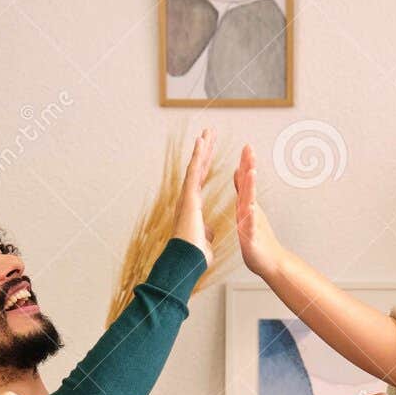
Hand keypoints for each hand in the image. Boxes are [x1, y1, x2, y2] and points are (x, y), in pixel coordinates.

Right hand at [171, 128, 215, 266]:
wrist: (188, 261)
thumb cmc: (195, 255)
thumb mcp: (205, 239)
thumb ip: (206, 231)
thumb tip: (208, 231)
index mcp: (193, 205)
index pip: (200, 179)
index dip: (204, 163)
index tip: (208, 149)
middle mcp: (188, 198)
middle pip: (197, 169)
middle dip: (203, 150)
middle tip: (207, 133)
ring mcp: (187, 196)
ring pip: (195, 167)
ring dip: (201, 149)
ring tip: (206, 132)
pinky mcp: (188, 197)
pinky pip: (193, 172)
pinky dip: (197, 156)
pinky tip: (200, 142)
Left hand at [233, 145, 285, 279]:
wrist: (270, 262)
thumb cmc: (258, 237)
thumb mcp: (248, 209)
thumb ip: (244, 190)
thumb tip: (239, 171)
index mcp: (246, 204)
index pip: (245, 180)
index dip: (246, 163)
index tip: (247, 146)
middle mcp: (250, 210)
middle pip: (249, 186)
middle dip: (250, 167)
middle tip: (250, 150)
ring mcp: (252, 223)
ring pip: (251, 203)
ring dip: (251, 188)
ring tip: (251, 172)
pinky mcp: (251, 238)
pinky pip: (249, 227)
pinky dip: (250, 217)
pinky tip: (250, 209)